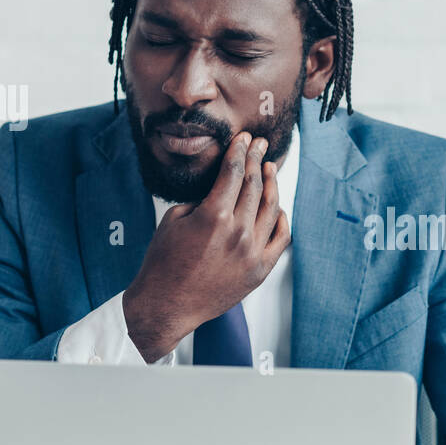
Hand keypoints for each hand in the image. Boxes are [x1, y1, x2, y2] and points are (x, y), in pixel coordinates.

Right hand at [123, 132, 289, 362]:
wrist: (166, 305)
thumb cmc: (163, 262)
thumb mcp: (174, 219)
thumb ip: (202, 200)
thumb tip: (222, 190)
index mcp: (214, 215)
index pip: (233, 172)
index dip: (240, 151)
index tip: (245, 139)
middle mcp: (238, 232)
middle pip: (254, 185)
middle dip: (257, 159)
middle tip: (260, 145)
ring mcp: (252, 252)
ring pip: (271, 208)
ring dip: (271, 183)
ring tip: (270, 168)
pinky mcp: (260, 270)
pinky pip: (281, 238)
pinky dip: (281, 218)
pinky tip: (277, 207)